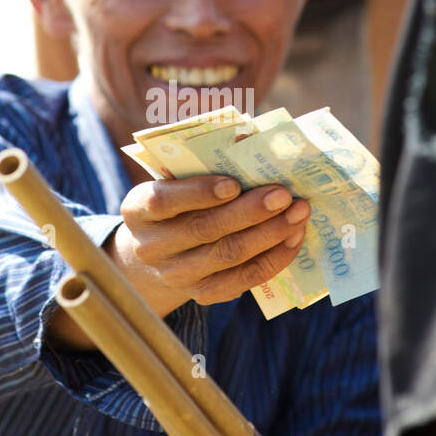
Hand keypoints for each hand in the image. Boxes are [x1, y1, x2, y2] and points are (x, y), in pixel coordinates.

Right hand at [48, 174, 309, 349]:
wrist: (157, 253)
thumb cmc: (175, 203)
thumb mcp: (173, 182)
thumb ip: (199, 167)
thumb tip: (249, 141)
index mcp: (138, 210)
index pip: (163, 202)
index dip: (199, 193)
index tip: (234, 183)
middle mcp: (152, 246)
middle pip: (204, 230)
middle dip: (249, 211)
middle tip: (284, 194)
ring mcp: (176, 275)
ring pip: (229, 256)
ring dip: (270, 234)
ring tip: (298, 213)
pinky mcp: (202, 294)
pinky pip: (243, 279)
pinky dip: (273, 258)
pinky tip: (293, 238)